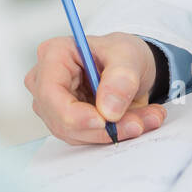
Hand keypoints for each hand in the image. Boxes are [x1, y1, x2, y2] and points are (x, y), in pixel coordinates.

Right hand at [24, 32, 167, 143]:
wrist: (131, 66)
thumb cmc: (121, 53)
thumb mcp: (129, 54)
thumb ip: (121, 78)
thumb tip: (108, 109)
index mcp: (54, 55)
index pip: (50, 92)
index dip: (72, 114)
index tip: (103, 121)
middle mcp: (47, 82)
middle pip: (62, 119)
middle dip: (103, 127)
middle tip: (138, 123)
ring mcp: (55, 106)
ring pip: (78, 134)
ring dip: (114, 131)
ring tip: (145, 118)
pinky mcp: (68, 123)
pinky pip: (89, 138)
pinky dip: (116, 133)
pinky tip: (138, 121)